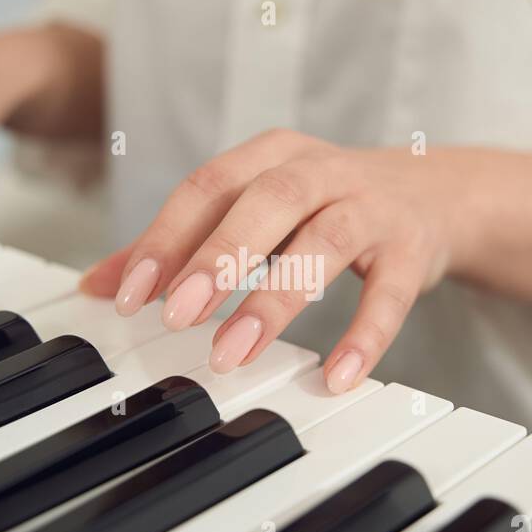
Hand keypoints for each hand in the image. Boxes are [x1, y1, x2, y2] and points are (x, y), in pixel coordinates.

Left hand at [80, 129, 462, 392]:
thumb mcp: (255, 211)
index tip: (128, 295)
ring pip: (323, 242)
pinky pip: (390, 293)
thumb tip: (96, 285)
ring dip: (275, 299)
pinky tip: (336, 375)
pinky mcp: (412, 247)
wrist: (436, 194)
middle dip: (217, 258)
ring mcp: (371, 206)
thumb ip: (181, 245)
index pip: (209, 187)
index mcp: (271, 155)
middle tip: (176, 315)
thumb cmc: (325, 205)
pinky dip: (364, 335)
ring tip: (234, 352)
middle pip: (266, 202)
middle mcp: (321, 170)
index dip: (167, 237)